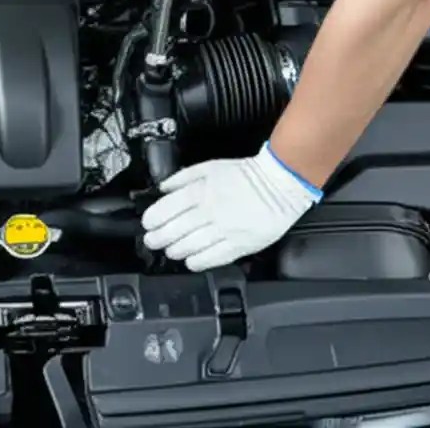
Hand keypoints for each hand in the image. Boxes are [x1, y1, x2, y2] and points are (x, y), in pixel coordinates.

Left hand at [141, 143, 322, 270]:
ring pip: (189, 247)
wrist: (280, 184)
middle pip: (174, 231)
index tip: (148, 223)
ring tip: (169, 249)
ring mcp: (225, 230)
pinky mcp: (240, 245)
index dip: (152, 220)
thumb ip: (183, 177)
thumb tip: (162, 188)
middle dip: (157, 238)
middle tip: (151, 240)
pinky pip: (212, 258)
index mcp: (201, 191)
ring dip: (174, 250)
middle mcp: (210, 212)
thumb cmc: (247, 174)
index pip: (166, 209)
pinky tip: (190, 260)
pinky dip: (196, 262)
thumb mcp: (210, 166)